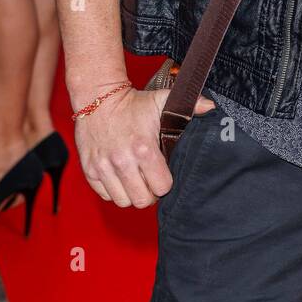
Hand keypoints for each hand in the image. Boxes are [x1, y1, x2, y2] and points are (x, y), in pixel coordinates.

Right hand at [73, 85, 215, 207]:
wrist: (98, 99)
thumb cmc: (133, 104)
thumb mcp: (162, 101)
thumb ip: (189, 106)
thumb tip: (212, 108)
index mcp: (143, 148)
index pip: (161, 187)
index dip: (165, 183)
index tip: (163, 173)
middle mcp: (122, 161)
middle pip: (142, 200)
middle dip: (150, 193)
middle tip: (150, 180)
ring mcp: (103, 167)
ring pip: (123, 201)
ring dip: (131, 193)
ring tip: (136, 178)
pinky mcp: (89, 170)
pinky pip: (105, 195)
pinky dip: (114, 191)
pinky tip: (121, 177)